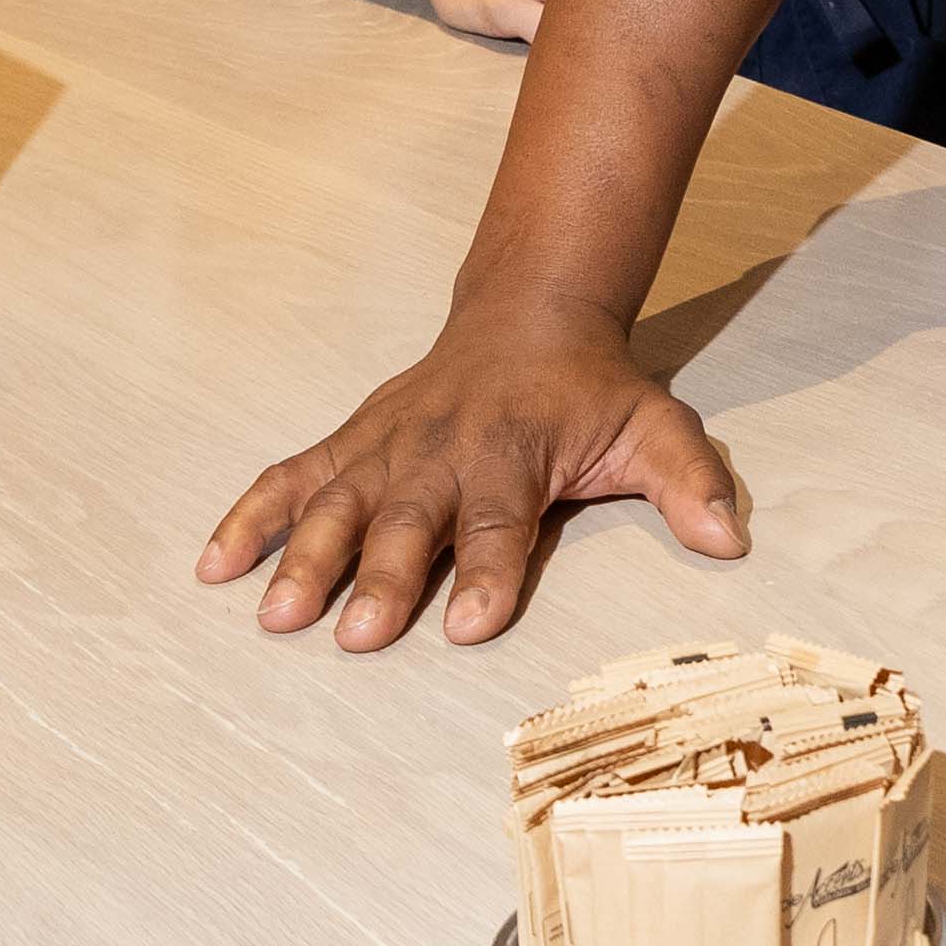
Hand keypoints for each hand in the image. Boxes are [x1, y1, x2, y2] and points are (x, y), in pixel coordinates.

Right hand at [198, 295, 746, 646]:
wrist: (529, 311)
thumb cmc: (591, 388)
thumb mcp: (654, 424)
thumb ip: (690, 482)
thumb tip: (730, 539)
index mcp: (513, 451)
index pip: (503, 521)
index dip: (490, 571)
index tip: (471, 623)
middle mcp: (441, 448)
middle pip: (410, 519)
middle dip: (384, 575)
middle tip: (355, 634)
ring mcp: (386, 444)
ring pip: (338, 501)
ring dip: (304, 556)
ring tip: (275, 615)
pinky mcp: (349, 441)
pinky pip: (289, 476)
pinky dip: (248, 516)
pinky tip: (214, 564)